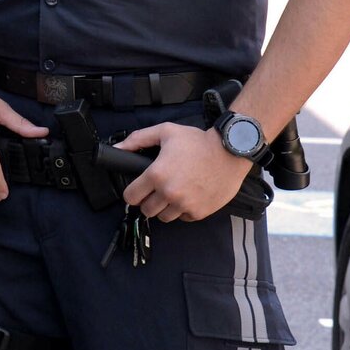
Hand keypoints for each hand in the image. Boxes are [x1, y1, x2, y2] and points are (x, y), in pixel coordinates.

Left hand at [116, 122, 252, 222]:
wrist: (230, 152)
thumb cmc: (198, 141)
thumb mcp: (166, 132)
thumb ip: (139, 139)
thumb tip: (118, 148)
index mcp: (157, 175)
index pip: (131, 197)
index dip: (132, 192)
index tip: (138, 189)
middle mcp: (169, 193)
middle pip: (146, 210)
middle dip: (148, 201)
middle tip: (157, 190)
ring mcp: (185, 205)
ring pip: (163, 217)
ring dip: (165, 207)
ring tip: (173, 193)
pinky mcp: (199, 212)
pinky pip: (183, 218)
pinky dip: (183, 210)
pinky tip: (189, 196)